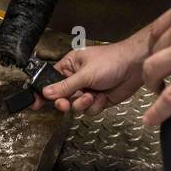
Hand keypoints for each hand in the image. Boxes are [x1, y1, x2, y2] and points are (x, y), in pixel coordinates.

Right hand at [32, 31, 146, 115]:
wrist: (135, 67)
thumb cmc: (112, 61)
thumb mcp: (85, 73)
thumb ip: (66, 86)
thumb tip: (46, 93)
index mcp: (70, 66)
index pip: (50, 80)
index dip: (42, 92)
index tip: (35, 103)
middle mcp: (77, 78)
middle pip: (61, 97)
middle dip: (65, 102)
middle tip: (65, 104)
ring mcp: (88, 90)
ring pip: (75, 106)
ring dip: (82, 104)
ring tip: (91, 96)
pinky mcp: (99, 100)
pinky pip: (89, 110)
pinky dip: (95, 106)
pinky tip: (103, 97)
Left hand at [140, 0, 170, 126]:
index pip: (159, 28)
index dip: (157, 45)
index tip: (161, 55)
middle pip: (154, 49)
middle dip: (155, 64)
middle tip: (161, 76)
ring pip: (153, 70)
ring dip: (152, 83)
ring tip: (158, 92)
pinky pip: (170, 96)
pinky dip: (157, 110)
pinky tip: (150, 120)